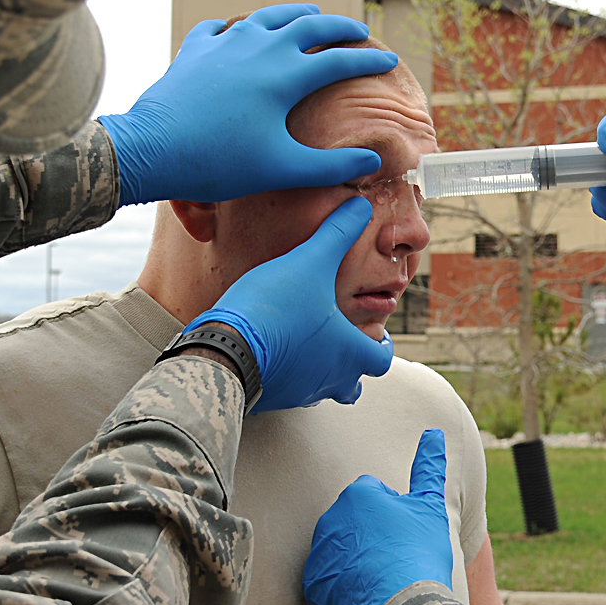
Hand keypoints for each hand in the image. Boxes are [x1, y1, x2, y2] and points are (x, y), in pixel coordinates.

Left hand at [98, 4, 399, 204]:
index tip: (389, 59)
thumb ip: (331, 166)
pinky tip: (234, 31)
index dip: (368, 59)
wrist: (152, 149)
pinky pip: (219, 28)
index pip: (339, 59)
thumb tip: (373, 161)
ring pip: (267, 17)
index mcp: (286, 74)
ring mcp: (224, 44)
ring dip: (294, 13)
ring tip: (309, 13)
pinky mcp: (194, 50)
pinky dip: (235, 26)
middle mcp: (259, 48)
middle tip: (357, 30)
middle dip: (338, 26)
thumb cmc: (219, 162)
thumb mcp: (281, 168)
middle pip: (309, 24)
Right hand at [189, 197, 392, 410]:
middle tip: (341, 343)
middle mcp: (328, 381)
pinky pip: (286, 389)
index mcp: (349, 354)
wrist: (224, 348)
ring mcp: (297, 393)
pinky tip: (273, 349)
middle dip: (351, 364)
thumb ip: (337, 234)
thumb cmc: (275, 309)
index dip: (382, 344)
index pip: (381, 360)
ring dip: (319, 370)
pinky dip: (287, 373)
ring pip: (319, 389)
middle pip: (352, 385)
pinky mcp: (268, 396)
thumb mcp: (310, 262)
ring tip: (307, 344)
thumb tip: (360, 207)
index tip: (375, 331)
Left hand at [304, 428, 454, 604]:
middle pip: (355, 521)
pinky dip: (344, 584)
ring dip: (358, 557)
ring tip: (383, 575)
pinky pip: (329, 578)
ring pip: (342, 548)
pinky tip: (366, 592)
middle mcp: (331, 517)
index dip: (394, 514)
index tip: (405, 534)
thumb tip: (433, 432)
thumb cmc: (420, 552)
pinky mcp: (313, 582)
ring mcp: (319, 550)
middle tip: (395, 555)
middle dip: (371, 533)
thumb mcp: (430, 507)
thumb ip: (429, 467)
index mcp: (358, 493)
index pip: (375, 494)